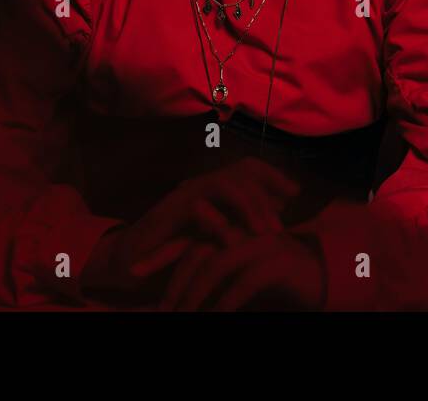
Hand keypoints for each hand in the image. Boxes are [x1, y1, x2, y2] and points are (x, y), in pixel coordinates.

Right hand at [82, 157, 299, 296]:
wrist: (132, 259)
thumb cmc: (178, 251)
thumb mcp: (218, 236)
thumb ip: (243, 224)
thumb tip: (280, 218)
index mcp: (215, 187)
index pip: (249, 167)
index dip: (274, 176)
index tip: (295, 194)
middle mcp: (202, 184)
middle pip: (241, 172)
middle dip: (266, 197)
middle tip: (279, 228)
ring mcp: (186, 195)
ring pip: (224, 183)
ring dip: (248, 207)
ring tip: (262, 233)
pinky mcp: (170, 213)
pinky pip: (198, 209)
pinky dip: (218, 223)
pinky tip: (232, 240)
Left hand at [161, 231, 325, 310]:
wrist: (327, 276)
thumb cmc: (281, 278)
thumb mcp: (244, 272)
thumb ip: (218, 274)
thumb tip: (187, 293)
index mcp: (233, 230)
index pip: (191, 241)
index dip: (162, 256)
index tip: (134, 271)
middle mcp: (243, 232)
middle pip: (198, 252)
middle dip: (175, 283)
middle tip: (161, 310)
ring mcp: (260, 244)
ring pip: (216, 266)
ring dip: (195, 295)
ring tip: (182, 316)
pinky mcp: (276, 263)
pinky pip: (243, 284)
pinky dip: (225, 303)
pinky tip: (214, 318)